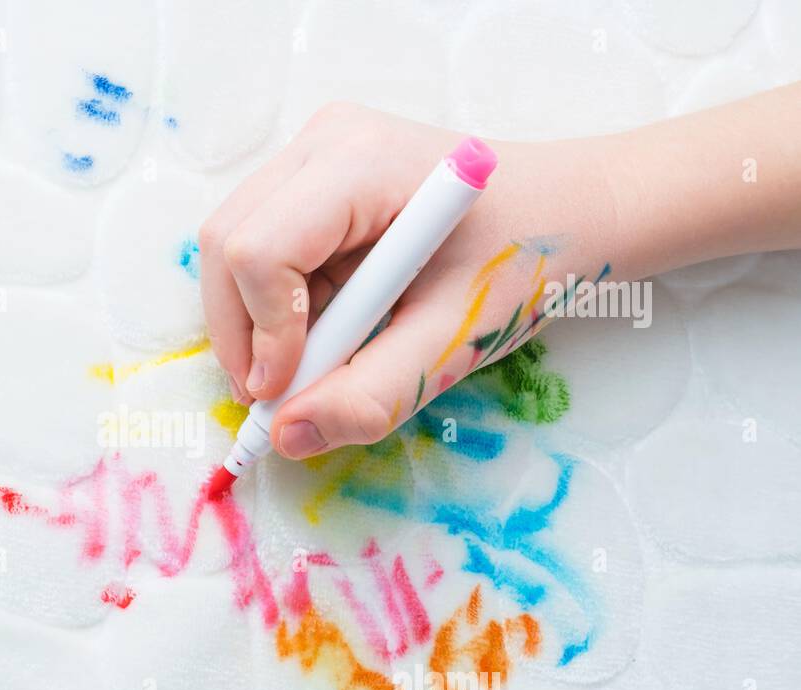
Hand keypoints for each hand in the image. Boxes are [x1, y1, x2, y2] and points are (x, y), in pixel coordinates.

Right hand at [200, 103, 618, 458]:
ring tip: (311, 370)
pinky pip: (258, 254)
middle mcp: (325, 142)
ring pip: (230, 251)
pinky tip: (325, 335)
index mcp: (362, 162)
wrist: (574, 213)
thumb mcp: (454, 339)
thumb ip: (372, 393)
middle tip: (278, 399)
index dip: (263, 333)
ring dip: (255, 326)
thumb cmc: (529, 259)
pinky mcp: (312, 184)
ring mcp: (314, 157)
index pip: (260, 249)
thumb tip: (289, 436)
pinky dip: (273, 312)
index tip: (291, 394)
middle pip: (226, 243)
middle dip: (241, 334)